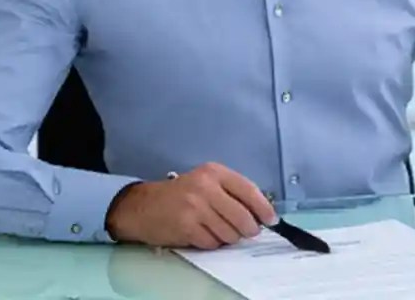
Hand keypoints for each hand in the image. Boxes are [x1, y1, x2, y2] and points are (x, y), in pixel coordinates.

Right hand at [105, 162, 277, 249]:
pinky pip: (213, 242)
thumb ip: (230, 192)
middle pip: (242, 216)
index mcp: (214, 172)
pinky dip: (212, 243)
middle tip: (247, 232)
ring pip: (229, 232)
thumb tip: (260, 212)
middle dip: (249, 229)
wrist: (143, 206)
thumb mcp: (205, 182)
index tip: (271, 219)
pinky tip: (203, 234)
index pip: (249, 190)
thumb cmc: (180, 194)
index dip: (264, 208)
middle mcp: (205, 187)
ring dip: (229, 237)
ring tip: (217, 230)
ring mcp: (195, 207)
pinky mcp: (187, 227)